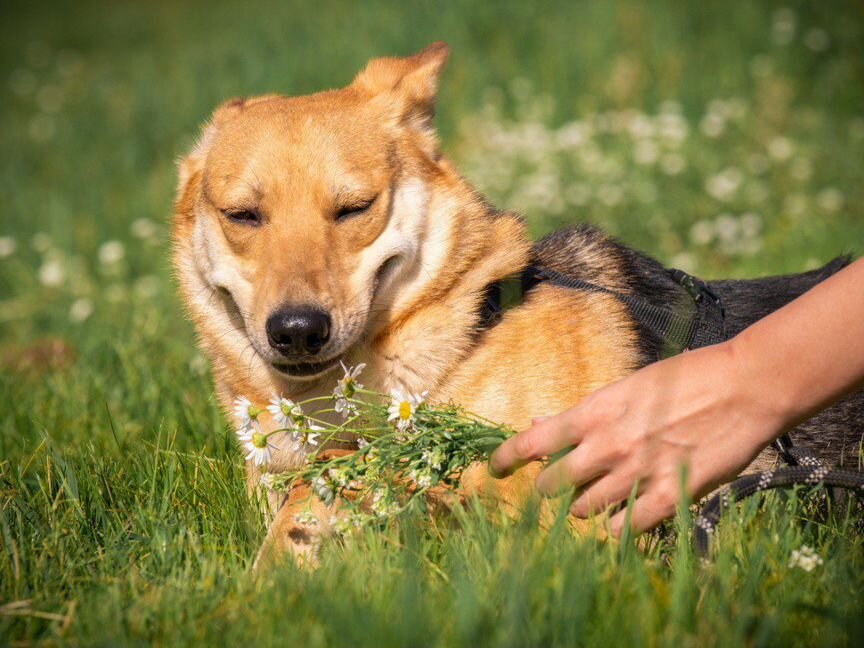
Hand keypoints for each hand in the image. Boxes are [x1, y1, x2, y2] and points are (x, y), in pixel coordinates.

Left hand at [488, 341, 781, 535]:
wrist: (745, 387)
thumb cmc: (685, 378)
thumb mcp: (628, 387)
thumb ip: (584, 414)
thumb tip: (540, 423)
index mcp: (596, 412)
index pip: (533, 442)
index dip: (506, 459)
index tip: (495, 470)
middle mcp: (609, 444)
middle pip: (553, 484)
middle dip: (550, 487)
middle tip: (562, 485)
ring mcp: (638, 472)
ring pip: (585, 509)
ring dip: (585, 506)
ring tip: (600, 496)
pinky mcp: (671, 495)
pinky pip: (625, 528)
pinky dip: (617, 528)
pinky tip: (621, 520)